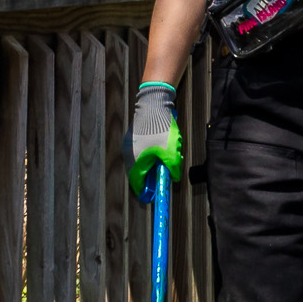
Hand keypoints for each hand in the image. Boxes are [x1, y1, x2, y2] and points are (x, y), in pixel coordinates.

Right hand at [129, 82, 180, 196]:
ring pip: (142, 162)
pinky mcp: (133, 138)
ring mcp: (129, 146)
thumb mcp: (171, 152)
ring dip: (154, 163)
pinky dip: (152, 154)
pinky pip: (142, 152)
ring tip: (168, 155)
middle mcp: (128, 155)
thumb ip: (173, 168)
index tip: (153, 197)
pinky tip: (163, 146)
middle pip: (140, 173)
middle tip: (165, 174)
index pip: (137, 184)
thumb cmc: (160, 130)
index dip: (146, 192)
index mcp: (135, 162)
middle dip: (153, 176)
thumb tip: (174, 178)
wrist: (153, 104)